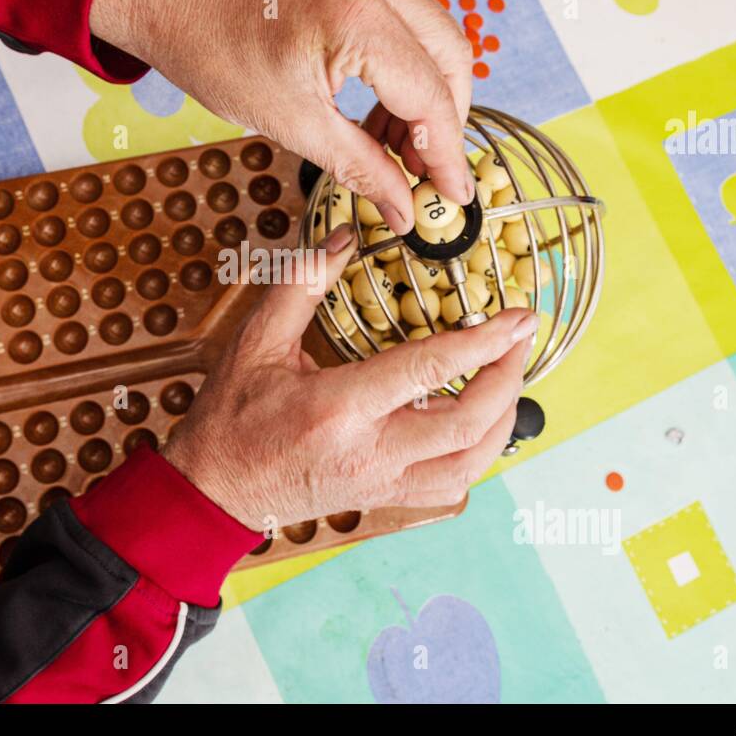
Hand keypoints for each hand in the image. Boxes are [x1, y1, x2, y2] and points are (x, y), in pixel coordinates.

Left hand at [88, 0, 474, 233]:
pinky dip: (407, 68)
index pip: (431, 96)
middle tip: (424, 175)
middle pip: (451, 59)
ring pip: (436, 38)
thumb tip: (404, 210)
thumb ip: (359, 166)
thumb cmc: (211, 50)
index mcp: (358, 17)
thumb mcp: (287, 122)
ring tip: (395, 150)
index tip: (454, 198)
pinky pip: (408, 22)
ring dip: (428, 96)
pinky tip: (378, 111)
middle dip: (445, 123)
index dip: (447, 155)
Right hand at [160, 226, 536, 531]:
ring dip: (503, 417)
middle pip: (467, 424)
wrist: (214, 492)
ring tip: (509, 374)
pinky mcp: (386, 498)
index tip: (518, 316)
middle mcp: (369, 454)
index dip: (482, 342)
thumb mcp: (255, 343)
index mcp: (336, 409)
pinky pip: (453, 483)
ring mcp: (382, 483)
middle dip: (508, 377)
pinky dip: (479, 451)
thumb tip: (344, 236)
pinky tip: (480, 420)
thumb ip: (300, 284)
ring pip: (471, 462)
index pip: (427, 371)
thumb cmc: (231, 420)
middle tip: (521, 338)